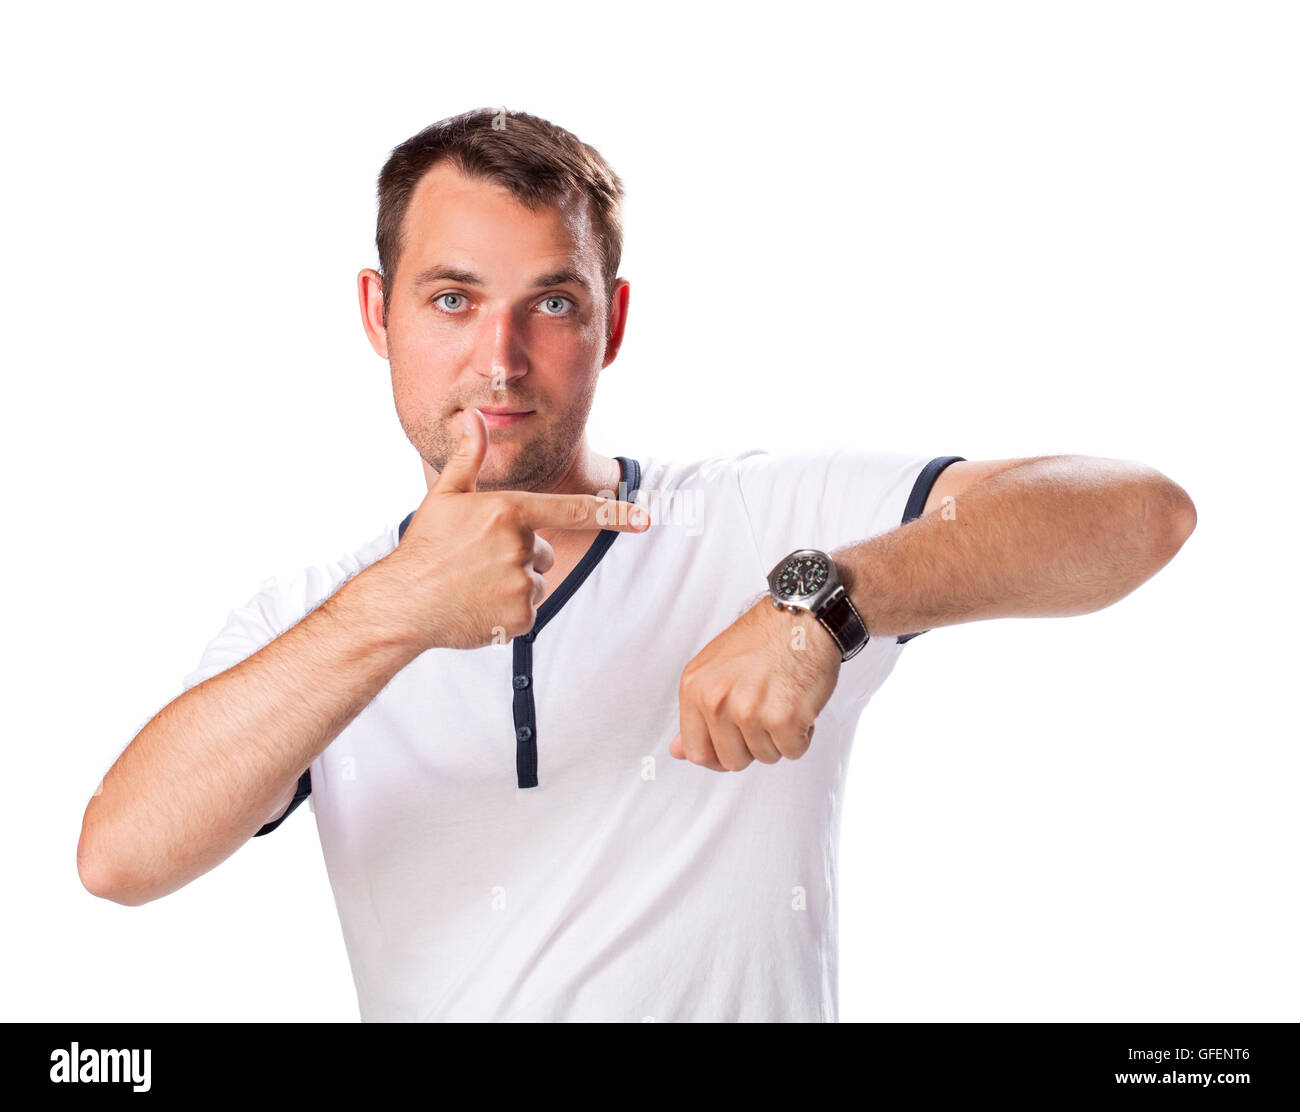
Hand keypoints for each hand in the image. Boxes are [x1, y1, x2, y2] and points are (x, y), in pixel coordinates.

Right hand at [382, 408, 648, 650]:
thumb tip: (472, 417)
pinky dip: (508, 611)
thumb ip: (470, 457)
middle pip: (543, 550)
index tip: (645, 519)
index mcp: (508, 511)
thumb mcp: (445, 496)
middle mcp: (520, 547)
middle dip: (519, 556)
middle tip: (477, 561)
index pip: (574, 510)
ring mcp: (521, 584)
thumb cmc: (424, 547)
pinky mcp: (520, 618)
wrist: (402, 603)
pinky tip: (478, 606)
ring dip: (513, 584)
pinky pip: (529, 611)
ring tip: (474, 584)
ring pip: (536, 580)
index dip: (614, 514)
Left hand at [669, 596, 842, 770]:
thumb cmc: (766, 637)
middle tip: (763, 712)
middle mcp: (717, 700)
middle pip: (731, 761)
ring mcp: (749, 710)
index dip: (718, 754)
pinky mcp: (783, 717)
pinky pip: (793, 750)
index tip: (733, 744)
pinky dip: (802, 733)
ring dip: (779, 737)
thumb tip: (678, 750)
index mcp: (695, 687)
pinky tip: (799, 704)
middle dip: (752, 745)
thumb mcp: (716, 668)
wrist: (803, 617)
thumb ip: (697, 712)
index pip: (696, 751)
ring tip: (781, 700)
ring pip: (765, 757)